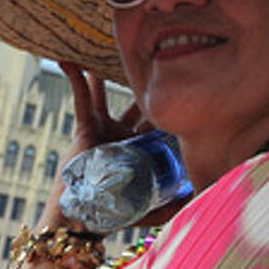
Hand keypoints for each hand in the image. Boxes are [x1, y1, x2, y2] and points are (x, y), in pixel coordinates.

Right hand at [53, 63, 193, 229]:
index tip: (183, 89)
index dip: (168, 108)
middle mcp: (121, 135)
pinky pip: (80, 98)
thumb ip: (175, 205)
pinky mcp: (84, 127)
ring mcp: (102, 129)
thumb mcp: (152, 208)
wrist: (83, 218)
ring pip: (104, 95)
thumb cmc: (114, 214)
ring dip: (103, 76)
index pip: (156, 123)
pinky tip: (69, 61)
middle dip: (143, 84)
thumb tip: (199, 197)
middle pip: (135, 104)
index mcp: (138, 148)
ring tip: (105, 49)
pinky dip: (75, 79)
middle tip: (153, 60)